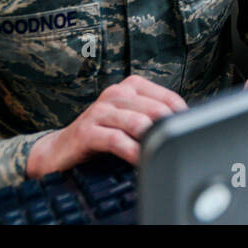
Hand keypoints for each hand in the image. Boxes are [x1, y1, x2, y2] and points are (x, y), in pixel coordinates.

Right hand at [27, 75, 187, 175]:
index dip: (181, 117)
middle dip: (168, 130)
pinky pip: (116, 139)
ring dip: (152, 140)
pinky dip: (131, 151)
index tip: (186, 134)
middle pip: (155, 109)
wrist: (61, 149)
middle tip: (175, 147)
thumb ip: (153, 119)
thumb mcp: (130, 121)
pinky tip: (139, 160)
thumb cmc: (101, 134)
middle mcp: (116, 94)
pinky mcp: (87, 131)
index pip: (168, 98)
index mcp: (131, 87)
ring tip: (160, 154)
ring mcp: (100, 111)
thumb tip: (185, 128)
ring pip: (138, 122)